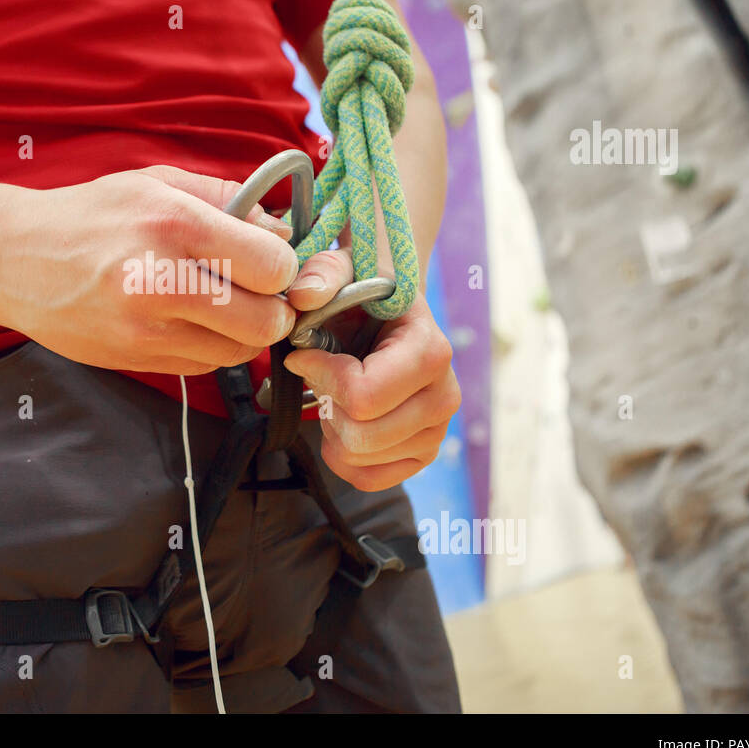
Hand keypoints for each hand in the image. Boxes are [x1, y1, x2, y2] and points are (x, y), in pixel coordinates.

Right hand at [0, 166, 298, 373]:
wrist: (15, 259)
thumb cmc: (92, 215)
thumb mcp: (158, 182)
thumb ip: (228, 198)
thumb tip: (285, 229)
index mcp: (174, 224)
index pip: (273, 266)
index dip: (283, 267)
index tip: (269, 261)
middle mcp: (161, 281)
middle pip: (265, 321)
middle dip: (274, 308)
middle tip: (258, 293)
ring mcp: (145, 329)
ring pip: (239, 351)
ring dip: (244, 332)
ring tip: (222, 305)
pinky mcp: (134, 360)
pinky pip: (205, 365)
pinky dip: (211, 347)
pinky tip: (190, 320)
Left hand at [285, 256, 459, 490]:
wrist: (388, 314)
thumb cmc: (363, 293)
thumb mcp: (342, 268)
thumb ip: (321, 273)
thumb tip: (304, 297)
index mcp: (431, 352)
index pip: (363, 396)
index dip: (321, 377)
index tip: (305, 353)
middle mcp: (445, 397)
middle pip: (360, 435)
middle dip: (326, 405)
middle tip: (324, 376)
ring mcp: (437, 431)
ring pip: (359, 458)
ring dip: (332, 428)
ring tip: (338, 393)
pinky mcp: (423, 454)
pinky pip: (368, 479)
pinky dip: (342, 456)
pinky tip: (344, 420)